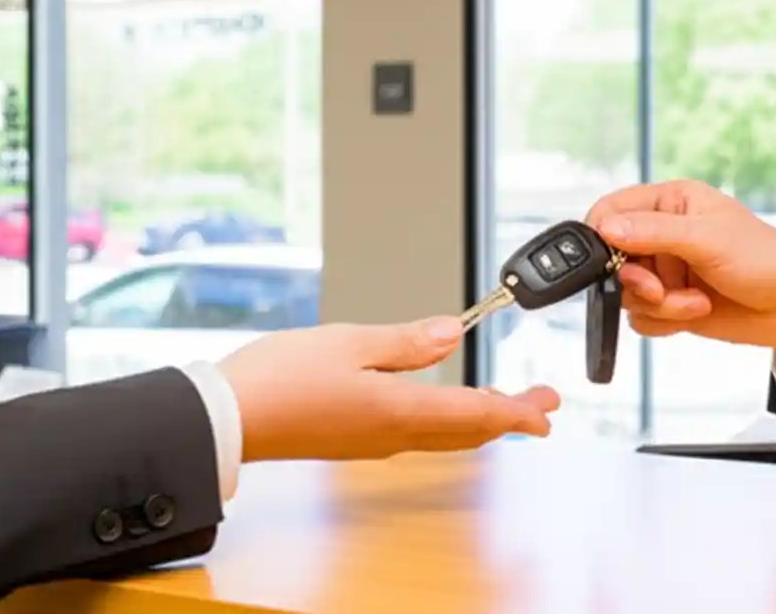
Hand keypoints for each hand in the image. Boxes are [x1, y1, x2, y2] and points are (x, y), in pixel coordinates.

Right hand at [219, 316, 559, 461]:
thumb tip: (452, 334)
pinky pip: (420, 434)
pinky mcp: (356, 440)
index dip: (519, 411)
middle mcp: (393, 435)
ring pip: (447, 435)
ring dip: (483, 420)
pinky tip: (446, 406)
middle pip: (469, 431)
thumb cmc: (278, 380)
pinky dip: (450, 421)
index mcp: (398, 411)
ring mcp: (374, 442)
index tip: (549, 408)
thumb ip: (406, 342)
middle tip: (544, 404)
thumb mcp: (348, 343)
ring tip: (507, 404)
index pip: (477, 414)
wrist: (226, 420)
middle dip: (512, 416)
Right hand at [585, 179, 775, 358]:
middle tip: (660, 290)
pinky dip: (666, 321)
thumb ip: (653, 233)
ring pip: (628, 293)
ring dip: (660, 304)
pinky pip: (641, 318)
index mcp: (671, 203)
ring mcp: (666, 271)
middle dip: (637, 280)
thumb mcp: (707, 239)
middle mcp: (663, 235)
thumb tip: (606, 228)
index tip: (609, 259)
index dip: (603, 235)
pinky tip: (698, 311)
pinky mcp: (671, 303)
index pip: (613, 210)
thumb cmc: (765, 259)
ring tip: (696, 302)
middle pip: (613, 258)